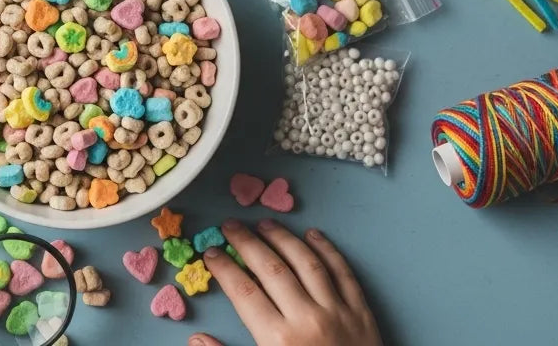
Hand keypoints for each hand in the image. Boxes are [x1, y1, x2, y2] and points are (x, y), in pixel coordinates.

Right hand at [193, 220, 380, 345]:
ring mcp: (338, 312)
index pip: (243, 291)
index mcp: (278, 340)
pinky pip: (343, 272)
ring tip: (266, 225)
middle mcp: (307, 319)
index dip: (224, 268)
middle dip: (247, 243)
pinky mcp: (361, 313)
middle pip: (271, 269)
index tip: (211, 253)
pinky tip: (313, 235)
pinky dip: (328, 251)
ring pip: (307, 263)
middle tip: (231, 226)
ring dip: (284, 239)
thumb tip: (196, 338)